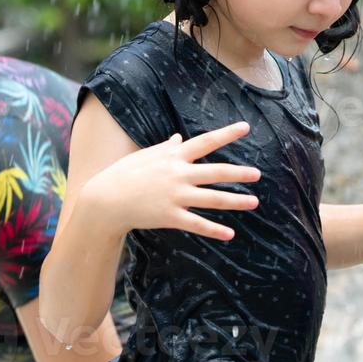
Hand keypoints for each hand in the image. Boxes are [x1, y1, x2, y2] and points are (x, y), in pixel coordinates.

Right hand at [80, 122, 261, 240]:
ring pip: (212, 199)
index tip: (246, 127)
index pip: (205, 142)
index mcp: (173, 157)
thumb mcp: (146, 156)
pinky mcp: (170, 216)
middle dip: (239, 173)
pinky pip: (197, 224)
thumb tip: (179, 138)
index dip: (227, 134)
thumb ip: (166, 148)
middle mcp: (178, 174)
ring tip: (254, 202)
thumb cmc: (124, 174)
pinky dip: (214, 229)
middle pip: (215, 172)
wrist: (105, 200)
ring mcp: (175, 196)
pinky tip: (230, 234)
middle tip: (258, 174)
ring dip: (235, 201)